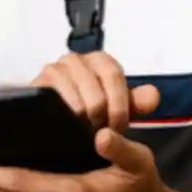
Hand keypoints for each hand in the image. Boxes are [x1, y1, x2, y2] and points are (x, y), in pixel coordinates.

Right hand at [31, 51, 158, 131]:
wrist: (57, 128)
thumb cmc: (90, 115)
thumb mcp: (117, 110)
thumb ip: (136, 103)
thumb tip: (153, 96)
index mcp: (100, 61)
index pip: (114, 73)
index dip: (119, 103)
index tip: (118, 126)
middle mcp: (77, 59)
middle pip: (99, 81)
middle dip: (105, 110)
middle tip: (104, 132)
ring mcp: (56, 68)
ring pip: (80, 87)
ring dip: (87, 112)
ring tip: (87, 130)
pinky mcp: (38, 82)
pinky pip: (57, 89)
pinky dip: (68, 107)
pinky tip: (71, 122)